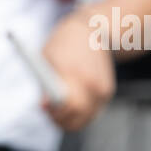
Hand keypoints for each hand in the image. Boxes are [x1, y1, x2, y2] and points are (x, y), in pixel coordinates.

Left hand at [40, 16, 115, 131]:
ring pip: (84, 119)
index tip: (43, 107)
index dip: (54, 111)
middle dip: (59, 119)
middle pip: (77, 118)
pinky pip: (91, 112)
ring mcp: (102, 90)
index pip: (69, 104)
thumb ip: (46, 83)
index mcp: (76, 73)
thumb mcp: (47, 57)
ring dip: (69, 117)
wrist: (92, 31)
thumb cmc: (64, 43)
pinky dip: (80, 112)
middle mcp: (93, 84)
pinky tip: (72, 97)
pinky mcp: (107, 93)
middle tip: (48, 110)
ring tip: (57, 102)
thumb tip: (44, 104)